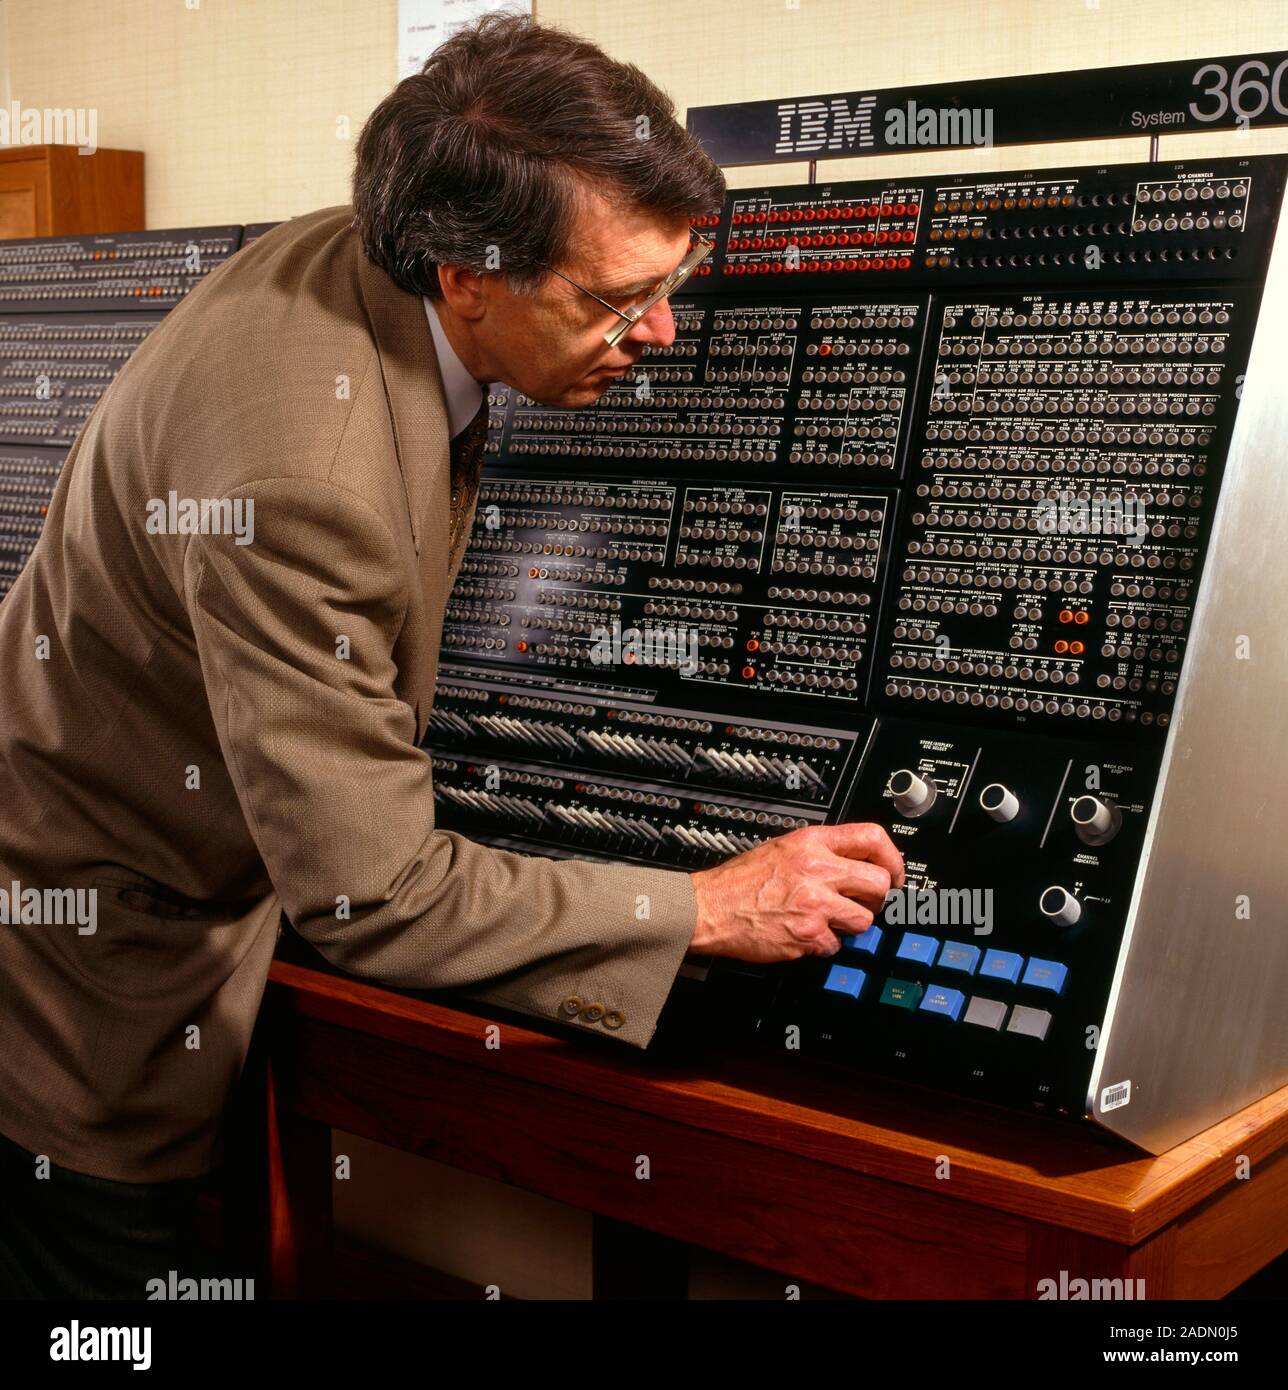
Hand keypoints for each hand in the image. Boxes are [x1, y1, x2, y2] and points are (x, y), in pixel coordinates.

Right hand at [688, 822, 903, 961]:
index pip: (872, 838)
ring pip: (864, 919)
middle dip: (878, 899)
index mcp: (812, 842)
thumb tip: (855, 864)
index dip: (893, 858)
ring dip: (851, 925)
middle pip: (879, 883)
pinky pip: (836, 944)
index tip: (895, 873)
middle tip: (865, 904)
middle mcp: (817, 869)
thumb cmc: (739, 881)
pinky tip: (805, 935)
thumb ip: (820, 852)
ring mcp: (815, 903)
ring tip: (829, 921)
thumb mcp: (783, 848)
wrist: (708, 908)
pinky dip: (824, 945)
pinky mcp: (808, 933)